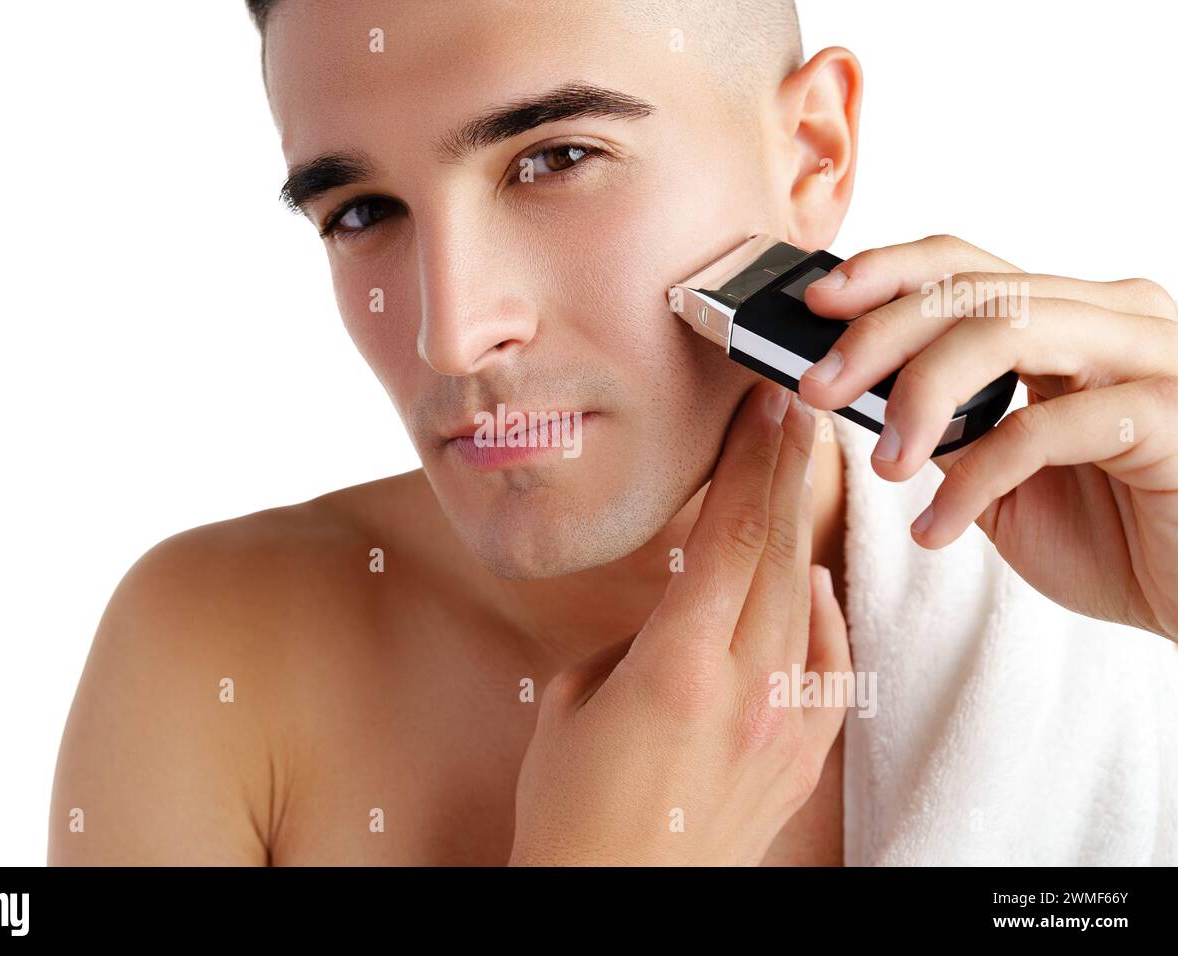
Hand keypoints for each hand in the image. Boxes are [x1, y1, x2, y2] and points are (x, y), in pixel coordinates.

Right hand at [507, 381, 849, 865]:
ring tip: (797, 476)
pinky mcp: (798, 762)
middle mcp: (745, 689)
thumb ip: (631, 639)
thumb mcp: (574, 701)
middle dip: (784, 472)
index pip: (729, 536)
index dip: (750, 461)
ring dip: (801, 533)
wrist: (614, 902)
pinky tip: (812, 583)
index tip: (765, 407)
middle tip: (792, 412)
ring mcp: (782, 726)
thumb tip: (672, 612)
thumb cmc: (571, 810)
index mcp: (677, 667)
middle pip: (777, 553)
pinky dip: (823, 616)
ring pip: (804, 602)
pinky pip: (828, 668)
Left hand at [797, 234, 1177, 640]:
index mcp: (1071, 319)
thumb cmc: (1109, 536)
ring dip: (923, 393)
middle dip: (878, 335)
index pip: (966, 267)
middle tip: (818, 387)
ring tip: (884, 464)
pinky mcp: (1173, 414)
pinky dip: (976, 477)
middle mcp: (1114, 319)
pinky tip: (937, 527)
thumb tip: (852, 391)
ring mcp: (1150, 358)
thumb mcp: (1000, 478)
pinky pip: (1049, 425)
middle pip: (974, 290)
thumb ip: (944, 427)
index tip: (817, 303)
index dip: (887, 272)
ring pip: (1010, 329)